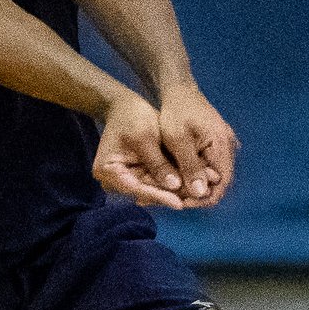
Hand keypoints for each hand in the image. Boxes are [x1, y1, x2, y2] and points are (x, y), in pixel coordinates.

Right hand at [93, 94, 187, 208]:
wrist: (126, 106)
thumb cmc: (131, 116)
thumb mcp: (145, 136)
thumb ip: (158, 163)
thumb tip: (175, 187)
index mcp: (107, 171)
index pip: (135, 188)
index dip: (158, 195)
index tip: (179, 203)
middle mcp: (114, 181)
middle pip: (146, 192)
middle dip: (172, 194)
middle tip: (198, 196)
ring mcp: (127, 179)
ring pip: (154, 190)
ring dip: (178, 190)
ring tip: (201, 190)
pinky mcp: (139, 175)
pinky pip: (157, 183)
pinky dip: (175, 182)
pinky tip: (196, 181)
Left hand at [157, 84, 237, 207]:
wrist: (178, 89)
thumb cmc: (175, 110)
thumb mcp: (178, 139)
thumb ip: (190, 166)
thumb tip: (201, 194)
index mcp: (222, 146)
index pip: (219, 187)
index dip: (199, 200)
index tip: (176, 203)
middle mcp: (228, 149)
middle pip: (214, 185)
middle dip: (190, 195)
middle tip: (164, 199)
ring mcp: (223, 147)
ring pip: (208, 177)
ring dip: (188, 186)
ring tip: (162, 190)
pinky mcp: (214, 146)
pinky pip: (205, 167)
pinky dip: (189, 175)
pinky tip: (170, 178)